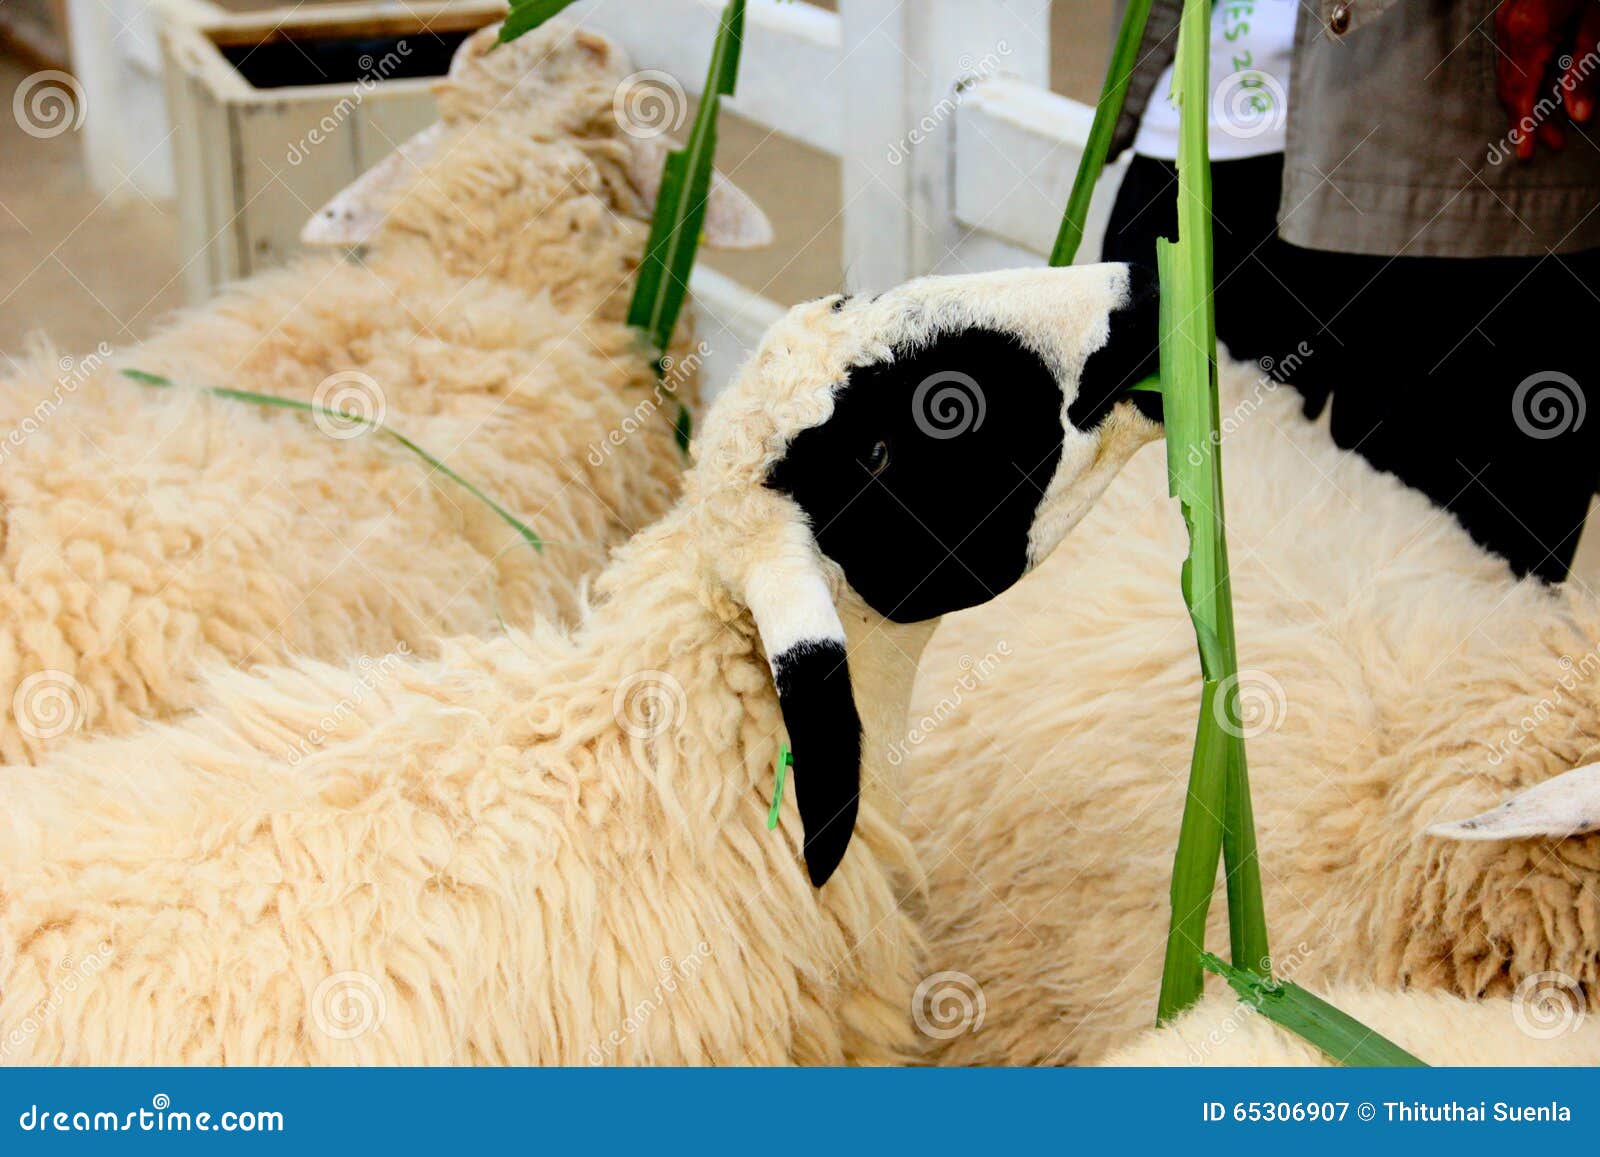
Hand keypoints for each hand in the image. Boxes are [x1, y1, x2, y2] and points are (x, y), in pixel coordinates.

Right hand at [1495, 0, 1599, 159]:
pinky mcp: (1511, 18)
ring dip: (1531, 101)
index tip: (1526, 155)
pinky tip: (1544, 91)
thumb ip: (1585, 70)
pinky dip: (1528, 80)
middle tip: (1554, 143)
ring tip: (1553, 122)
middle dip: (1532, 118)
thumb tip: (1579, 115)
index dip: (1526, 127)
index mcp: (1530, 34)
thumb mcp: (1595, 24)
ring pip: (1510, 76)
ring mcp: (1506, 23)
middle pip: (1513, 89)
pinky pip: (1512, 59)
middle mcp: (1510, 31)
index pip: (1523, 93)